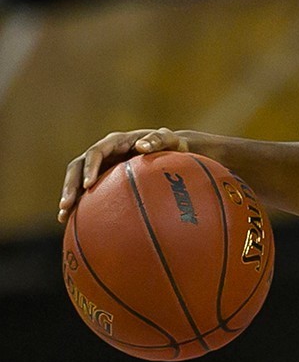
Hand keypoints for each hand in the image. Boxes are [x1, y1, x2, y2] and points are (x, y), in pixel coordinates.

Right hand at [58, 128, 189, 223]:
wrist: (172, 151)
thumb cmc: (171, 144)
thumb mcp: (168, 139)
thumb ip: (157, 139)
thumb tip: (141, 146)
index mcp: (115, 142)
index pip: (96, 152)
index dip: (89, 167)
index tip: (88, 185)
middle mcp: (104, 153)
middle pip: (77, 166)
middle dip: (70, 185)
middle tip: (67, 205)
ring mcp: (100, 165)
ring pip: (76, 179)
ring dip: (68, 196)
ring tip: (63, 217)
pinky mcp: (101, 178)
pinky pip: (85, 191)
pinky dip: (78, 204)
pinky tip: (72, 222)